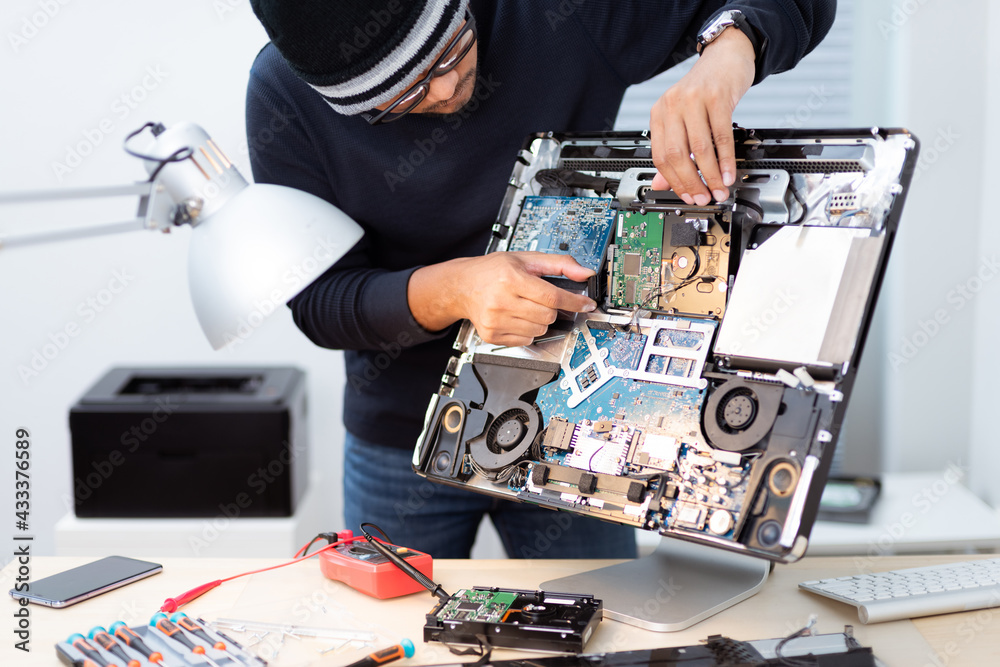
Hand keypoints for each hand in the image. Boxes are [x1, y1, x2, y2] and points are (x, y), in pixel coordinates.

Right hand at [408, 251, 596, 346]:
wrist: (462, 286)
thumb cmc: (494, 271)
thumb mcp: (526, 259)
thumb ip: (559, 264)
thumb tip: (585, 273)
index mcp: (511, 278)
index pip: (553, 296)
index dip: (575, 301)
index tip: (587, 304)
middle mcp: (501, 301)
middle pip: (548, 315)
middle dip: (552, 308)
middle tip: (540, 298)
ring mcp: (495, 321)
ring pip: (539, 330)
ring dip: (540, 321)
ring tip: (526, 306)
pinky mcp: (492, 336)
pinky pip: (526, 340)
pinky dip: (528, 330)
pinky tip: (517, 317)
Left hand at [650, 27, 755, 204]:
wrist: (726, 57)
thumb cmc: (704, 89)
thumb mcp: (683, 118)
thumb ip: (673, 149)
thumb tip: (662, 183)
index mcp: (659, 113)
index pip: (660, 156)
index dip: (674, 182)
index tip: (687, 197)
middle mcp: (672, 105)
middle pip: (677, 155)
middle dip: (691, 182)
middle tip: (704, 197)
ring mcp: (693, 100)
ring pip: (699, 148)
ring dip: (711, 175)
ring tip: (719, 189)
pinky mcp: (716, 97)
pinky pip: (721, 136)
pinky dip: (725, 159)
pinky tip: (729, 172)